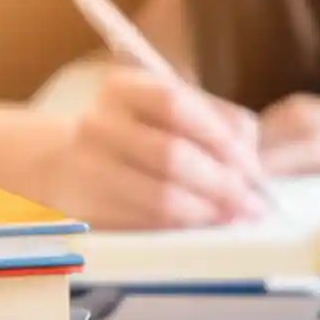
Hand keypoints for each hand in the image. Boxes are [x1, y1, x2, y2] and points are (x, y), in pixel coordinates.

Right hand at [37, 66, 266, 228]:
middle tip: (254, 204)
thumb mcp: (169, 112)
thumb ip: (216, 121)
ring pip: (161, 197)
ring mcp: (86, 170)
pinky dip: (183, 229)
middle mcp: (99, 125)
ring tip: (234, 218)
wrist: (65, 165)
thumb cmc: (137, 134)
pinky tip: (203, 228)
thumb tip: (252, 160)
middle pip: (172, 156)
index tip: (252, 166)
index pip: (176, 104)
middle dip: (223, 184)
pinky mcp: (86, 212)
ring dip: (208, 212)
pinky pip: (146, 226)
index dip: (221, 137)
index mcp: (123, 89)